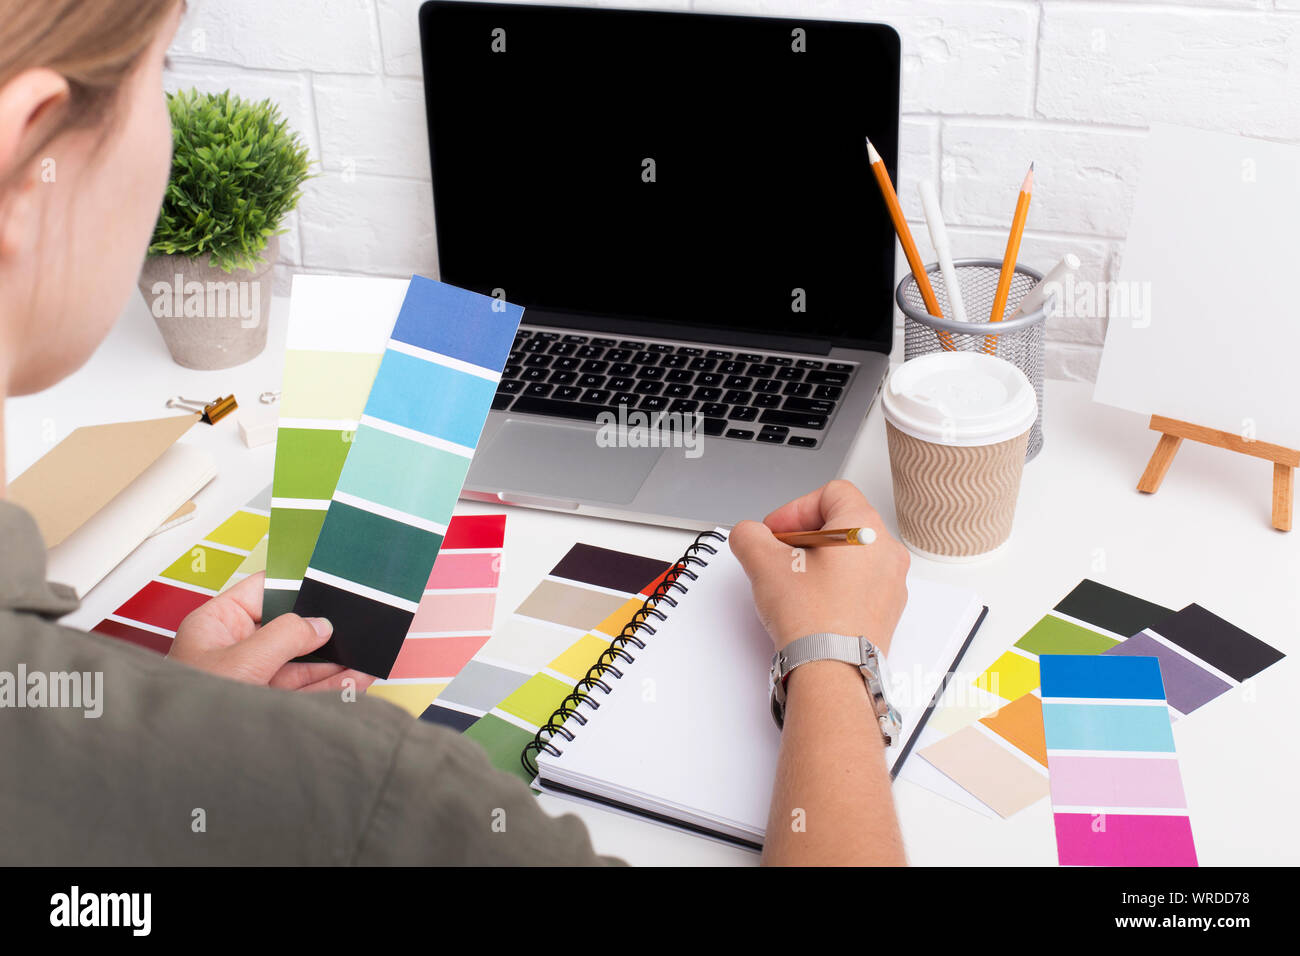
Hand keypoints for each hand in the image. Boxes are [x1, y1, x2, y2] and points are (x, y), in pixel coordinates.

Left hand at [168, 572, 375, 692]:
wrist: (181, 763)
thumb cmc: (189, 711)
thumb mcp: (242, 662)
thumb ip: (286, 636)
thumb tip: (320, 625)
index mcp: (216, 624)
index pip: (262, 591)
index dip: (296, 585)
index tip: (329, 583)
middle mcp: (233, 648)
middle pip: (287, 629)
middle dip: (322, 630)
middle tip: (355, 624)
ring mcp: (250, 678)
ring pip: (300, 664)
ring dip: (333, 663)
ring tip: (365, 658)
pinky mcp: (263, 704)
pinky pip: (302, 690)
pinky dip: (329, 686)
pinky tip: (354, 681)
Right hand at [729, 480, 908, 653]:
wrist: (832, 670)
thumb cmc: (812, 618)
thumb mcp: (763, 563)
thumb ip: (749, 535)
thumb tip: (748, 534)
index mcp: (865, 527)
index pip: (831, 493)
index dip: (795, 509)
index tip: (776, 532)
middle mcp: (887, 551)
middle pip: (841, 523)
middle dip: (804, 537)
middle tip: (780, 556)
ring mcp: (892, 582)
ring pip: (851, 556)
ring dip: (819, 562)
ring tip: (794, 584)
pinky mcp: (887, 610)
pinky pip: (860, 584)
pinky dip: (835, 586)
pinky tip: (811, 604)